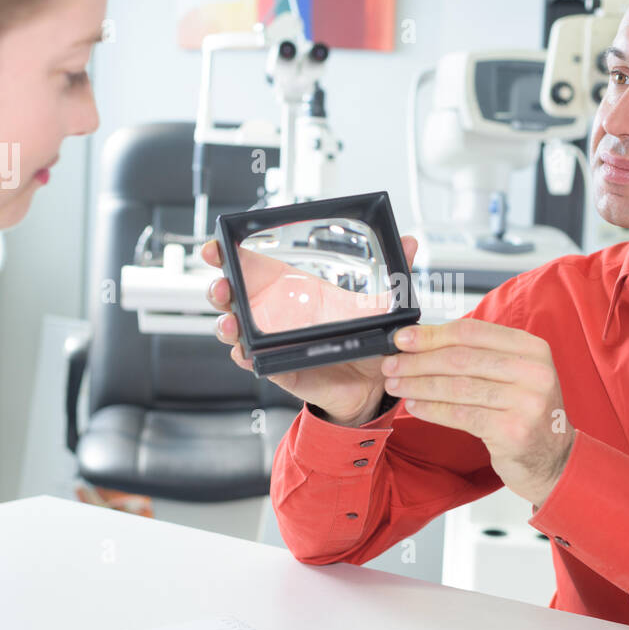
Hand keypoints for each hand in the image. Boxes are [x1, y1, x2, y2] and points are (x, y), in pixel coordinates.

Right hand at [201, 235, 420, 425]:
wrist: (373, 385)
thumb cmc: (367, 342)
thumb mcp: (382, 306)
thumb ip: (394, 275)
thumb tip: (411, 243)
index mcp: (293, 293)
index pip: (253, 270)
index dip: (230, 256)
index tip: (216, 246)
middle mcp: (276, 316)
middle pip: (234, 297)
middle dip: (219, 288)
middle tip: (221, 285)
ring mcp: (273, 343)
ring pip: (236, 331)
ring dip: (226, 324)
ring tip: (230, 320)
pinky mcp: (280, 369)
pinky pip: (256, 364)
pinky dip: (246, 358)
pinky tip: (244, 352)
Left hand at [379, 319, 574, 506]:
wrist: (554, 459)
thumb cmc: (525, 412)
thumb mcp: (514, 374)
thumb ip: (480, 355)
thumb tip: (425, 339)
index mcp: (531, 348)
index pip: (472, 332)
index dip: (432, 334)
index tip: (402, 339)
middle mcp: (533, 371)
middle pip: (461, 358)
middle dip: (419, 361)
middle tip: (391, 364)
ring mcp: (527, 402)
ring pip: (458, 387)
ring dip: (420, 385)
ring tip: (396, 385)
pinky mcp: (514, 431)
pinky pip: (461, 415)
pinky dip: (433, 409)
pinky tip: (415, 406)